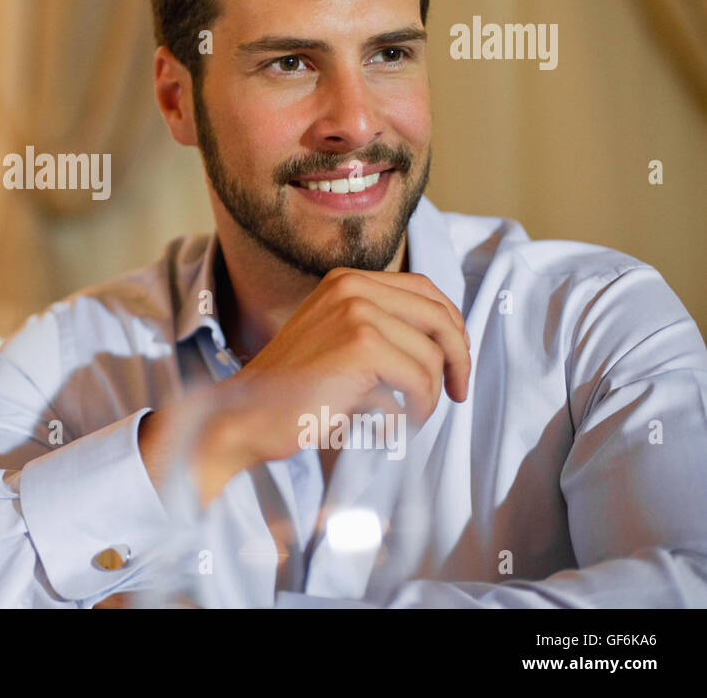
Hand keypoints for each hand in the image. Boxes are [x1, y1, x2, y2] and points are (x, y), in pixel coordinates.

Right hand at [211, 267, 470, 471]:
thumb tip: (447, 343)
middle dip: (459, 359)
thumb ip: (380, 329)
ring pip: (433, 357)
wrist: (248, 414)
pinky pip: (420, 381)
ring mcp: (356, 313)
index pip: (425, 290)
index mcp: (346, 280)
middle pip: (439, 317)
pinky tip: (393, 426)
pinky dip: (416, 410)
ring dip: (429, 396)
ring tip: (406, 418)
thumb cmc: (294, 391)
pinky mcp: (362, 346)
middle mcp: (352, 287)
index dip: (451, 327)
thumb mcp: (336, 342)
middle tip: (457, 393)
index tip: (455, 363)